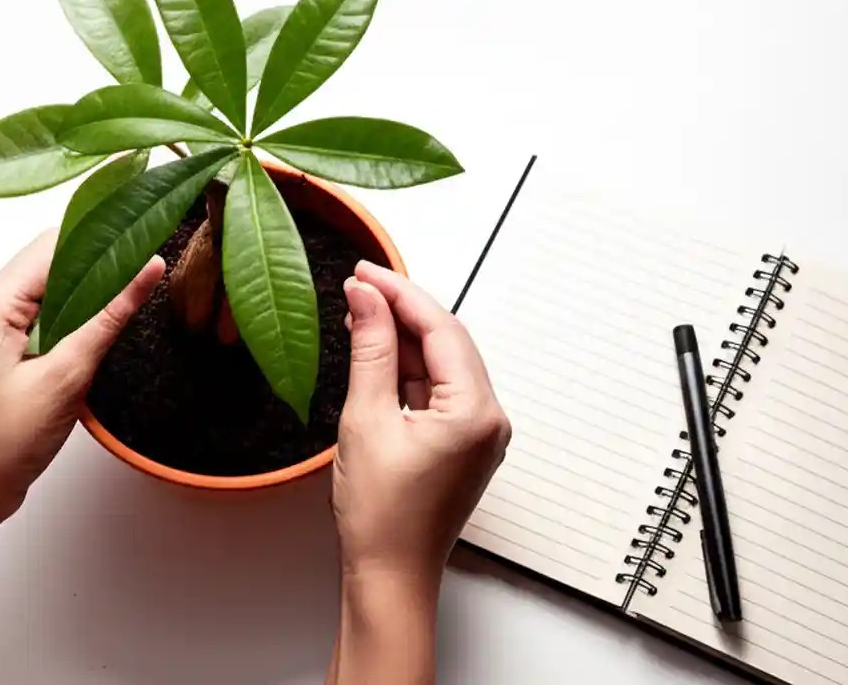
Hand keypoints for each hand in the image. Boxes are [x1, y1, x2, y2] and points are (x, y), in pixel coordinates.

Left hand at [0, 230, 164, 519]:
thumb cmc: (0, 442)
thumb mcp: (64, 377)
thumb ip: (108, 318)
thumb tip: (149, 268)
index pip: (53, 245)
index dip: (102, 238)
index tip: (148, 238)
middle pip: (52, 263)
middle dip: (100, 265)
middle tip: (150, 270)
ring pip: (51, 292)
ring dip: (89, 296)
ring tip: (134, 299)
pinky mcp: (2, 354)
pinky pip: (45, 320)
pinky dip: (75, 322)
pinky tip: (102, 334)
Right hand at [333, 261, 510, 579]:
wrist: (390, 574)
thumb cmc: (382, 516)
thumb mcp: (365, 419)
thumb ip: (369, 350)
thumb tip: (366, 299)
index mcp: (475, 412)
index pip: (440, 329)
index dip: (400, 293)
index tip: (365, 272)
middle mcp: (489, 419)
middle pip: (446, 342)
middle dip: (402, 310)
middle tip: (358, 285)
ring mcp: (478, 432)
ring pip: (441, 364)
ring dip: (402, 338)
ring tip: (359, 315)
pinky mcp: (462, 443)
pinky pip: (437, 390)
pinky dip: (407, 369)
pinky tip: (377, 354)